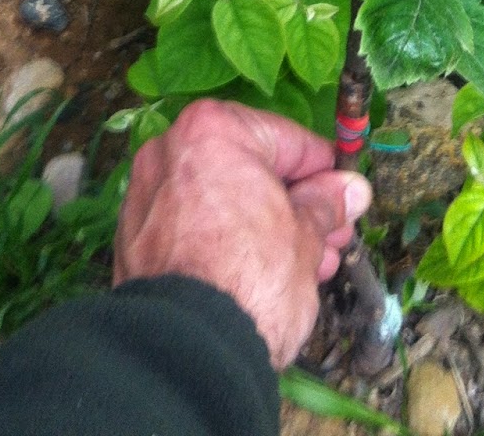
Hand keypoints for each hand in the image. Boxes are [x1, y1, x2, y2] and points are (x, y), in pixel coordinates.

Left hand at [113, 98, 371, 367]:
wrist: (187, 353)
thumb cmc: (253, 279)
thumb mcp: (307, 236)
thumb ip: (326, 205)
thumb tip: (351, 188)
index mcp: (212, 130)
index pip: (288, 139)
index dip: (325, 172)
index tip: (346, 198)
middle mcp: (169, 149)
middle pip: (250, 169)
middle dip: (295, 205)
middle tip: (332, 236)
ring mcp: (144, 195)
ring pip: (222, 200)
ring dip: (265, 226)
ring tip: (308, 264)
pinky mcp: (132, 240)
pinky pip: (193, 228)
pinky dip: (225, 242)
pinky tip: (261, 274)